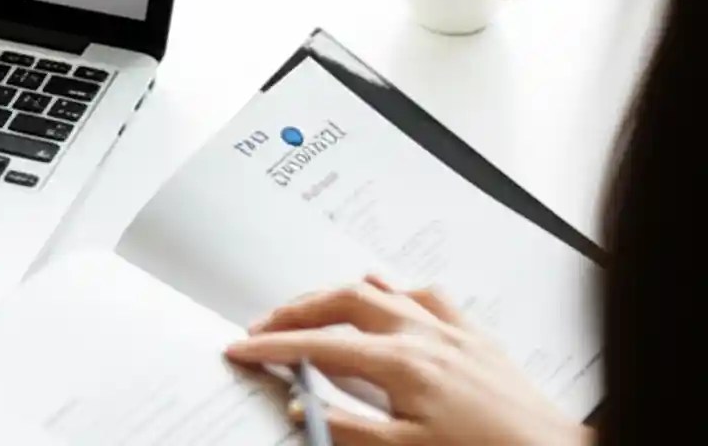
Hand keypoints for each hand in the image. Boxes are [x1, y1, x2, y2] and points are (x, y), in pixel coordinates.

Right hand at [226, 277, 589, 445]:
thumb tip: (305, 409)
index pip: (318, 346)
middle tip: (264, 325)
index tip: (241, 348)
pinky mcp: (476, 338)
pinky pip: (428, 296)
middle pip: (344, 301)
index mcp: (402, 362)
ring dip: (340, 293)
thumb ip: (351, 428)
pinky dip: (397, 290)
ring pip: (383, 290)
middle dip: (297, 309)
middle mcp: (425, 334)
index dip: (273, 346)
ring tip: (313, 304)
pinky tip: (390, 294)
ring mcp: (452, 330)